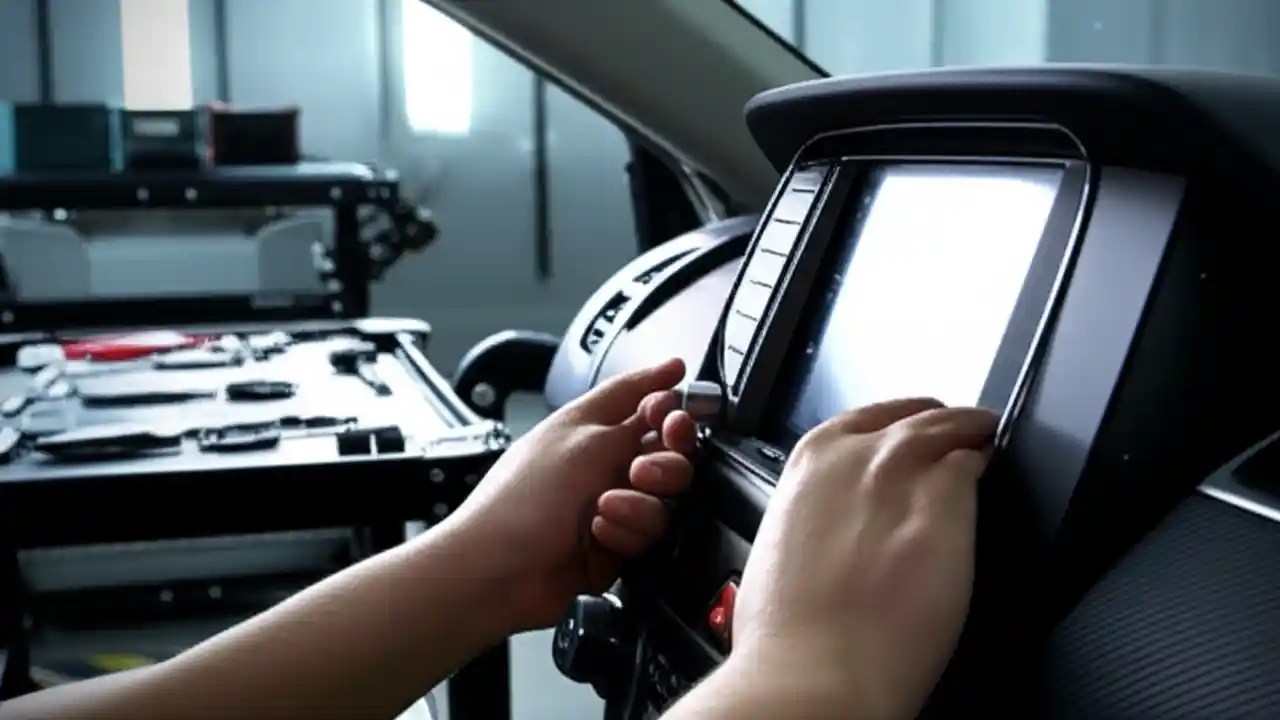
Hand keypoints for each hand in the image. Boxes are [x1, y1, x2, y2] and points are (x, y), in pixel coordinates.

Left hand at [445, 358, 697, 631]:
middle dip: (664, 462)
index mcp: (586, 425)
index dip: (663, 389)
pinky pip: (648, 534)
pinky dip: (626, 534)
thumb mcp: (586, 444)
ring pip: (662, 498)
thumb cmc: (523, 500)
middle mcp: (599, 461)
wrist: (500, 571)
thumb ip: (636, 422)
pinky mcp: (614, 543)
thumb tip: (668, 394)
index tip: (682, 395)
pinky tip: (597, 537)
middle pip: (664, 450)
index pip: (634, 394)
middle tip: (642, 471)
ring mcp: (608, 503)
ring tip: (605, 509)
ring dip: (639, 504)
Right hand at [729, 398, 995, 718]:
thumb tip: (829, 527)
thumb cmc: (789, 629)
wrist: (818, 668)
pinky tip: (987, 472)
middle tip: (955, 431)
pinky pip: (974, 466)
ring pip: (950, 427)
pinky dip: (983, 466)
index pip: (865, 420)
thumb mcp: (783, 549)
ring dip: (968, 430)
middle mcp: (857, 455)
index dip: (894, 425)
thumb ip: (814, 519)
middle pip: (914, 417)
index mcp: (809, 462)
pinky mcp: (948, 501)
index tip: (906, 432)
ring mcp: (904, 472)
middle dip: (937, 421)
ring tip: (981, 435)